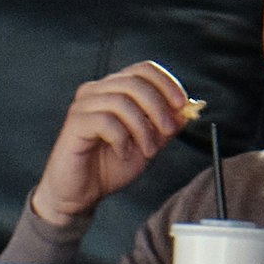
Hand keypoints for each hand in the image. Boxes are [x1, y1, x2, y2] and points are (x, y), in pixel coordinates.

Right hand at [27, 56, 199, 229]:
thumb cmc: (109, 167)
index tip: (182, 104)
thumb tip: (188, 109)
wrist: (80, 194)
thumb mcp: (148, 145)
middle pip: (135, 82)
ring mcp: (84, 105)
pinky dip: (121, 139)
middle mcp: (97, 91)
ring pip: (122, 101)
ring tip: (147, 151)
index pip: (143, 69)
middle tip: (169, 131)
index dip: (166, 82)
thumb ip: (166, 127)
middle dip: (158, 107)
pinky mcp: (75, 123)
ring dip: (142, 128)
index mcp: (115, 89)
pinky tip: (122, 153)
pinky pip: (106, 121)